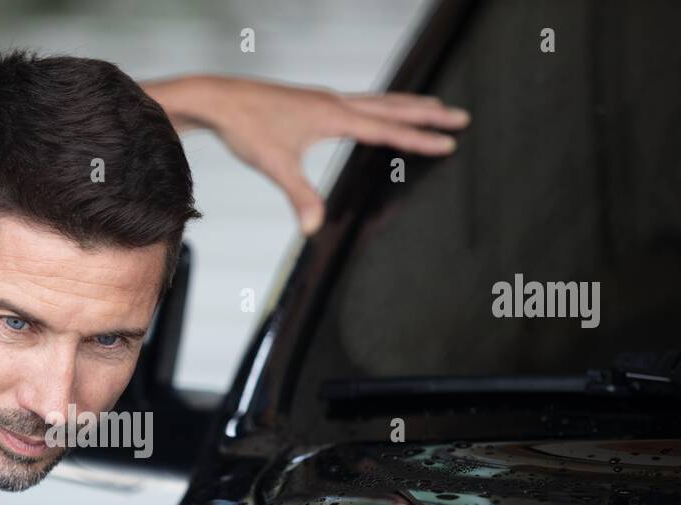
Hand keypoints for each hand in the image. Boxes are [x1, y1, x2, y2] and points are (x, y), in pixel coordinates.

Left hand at [146, 75, 470, 234]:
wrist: (218, 99)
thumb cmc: (246, 127)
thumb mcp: (276, 166)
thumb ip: (300, 196)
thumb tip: (312, 228)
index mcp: (334, 116)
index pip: (388, 130)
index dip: (420, 139)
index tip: (450, 142)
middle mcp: (334, 102)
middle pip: (393, 107)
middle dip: (428, 114)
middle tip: (461, 116)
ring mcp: (324, 99)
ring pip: (377, 101)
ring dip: (407, 105)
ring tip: (432, 107)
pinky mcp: (312, 103)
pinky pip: (359, 103)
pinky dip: (380, 106)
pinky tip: (376, 114)